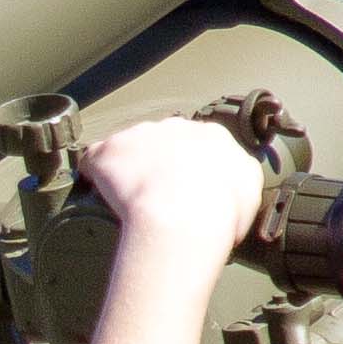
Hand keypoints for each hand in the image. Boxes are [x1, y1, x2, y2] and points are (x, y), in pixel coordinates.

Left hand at [76, 114, 272, 273]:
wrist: (185, 216)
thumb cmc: (221, 212)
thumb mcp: (249, 194)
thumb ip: (239, 183)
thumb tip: (233, 196)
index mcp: (213, 136)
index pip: (199, 145)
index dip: (189, 168)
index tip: (185, 188)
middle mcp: (176, 127)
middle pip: (162, 142)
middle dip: (157, 164)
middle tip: (156, 197)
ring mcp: (140, 135)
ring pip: (129, 148)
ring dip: (126, 169)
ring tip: (124, 201)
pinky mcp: (108, 150)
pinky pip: (94, 158)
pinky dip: (93, 174)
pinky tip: (94, 192)